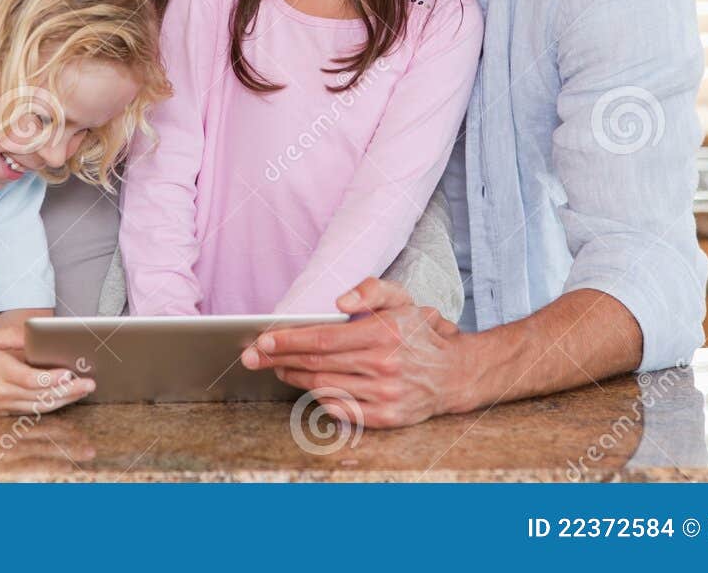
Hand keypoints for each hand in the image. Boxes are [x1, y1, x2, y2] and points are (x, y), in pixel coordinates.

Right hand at [0, 326, 94, 415]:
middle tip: (90, 383)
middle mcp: (1, 393)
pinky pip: (30, 411)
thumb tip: (43, 335)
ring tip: (84, 391)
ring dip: (64, 400)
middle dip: (69, 390)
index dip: (52, 378)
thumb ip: (17, 338)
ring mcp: (1, 406)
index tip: (70, 372)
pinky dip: (50, 405)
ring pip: (39, 407)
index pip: (31, 379)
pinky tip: (65, 398)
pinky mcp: (1, 414)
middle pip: (41, 395)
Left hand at [241, 278, 479, 427]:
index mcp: (383, 334)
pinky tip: (307, 386)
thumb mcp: (401, 299)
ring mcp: (384, 395)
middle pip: (316, 365)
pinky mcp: (386, 418)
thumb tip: (339, 304)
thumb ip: (370, 290)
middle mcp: (383, 367)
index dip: (287, 340)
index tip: (263, 339)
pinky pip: (340, 409)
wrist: (453, 374)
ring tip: (278, 367)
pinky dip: (318, 397)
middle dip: (278, 359)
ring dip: (293, 378)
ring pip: (323, 387)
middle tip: (254, 356)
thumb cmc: (418, 333)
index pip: (322, 339)